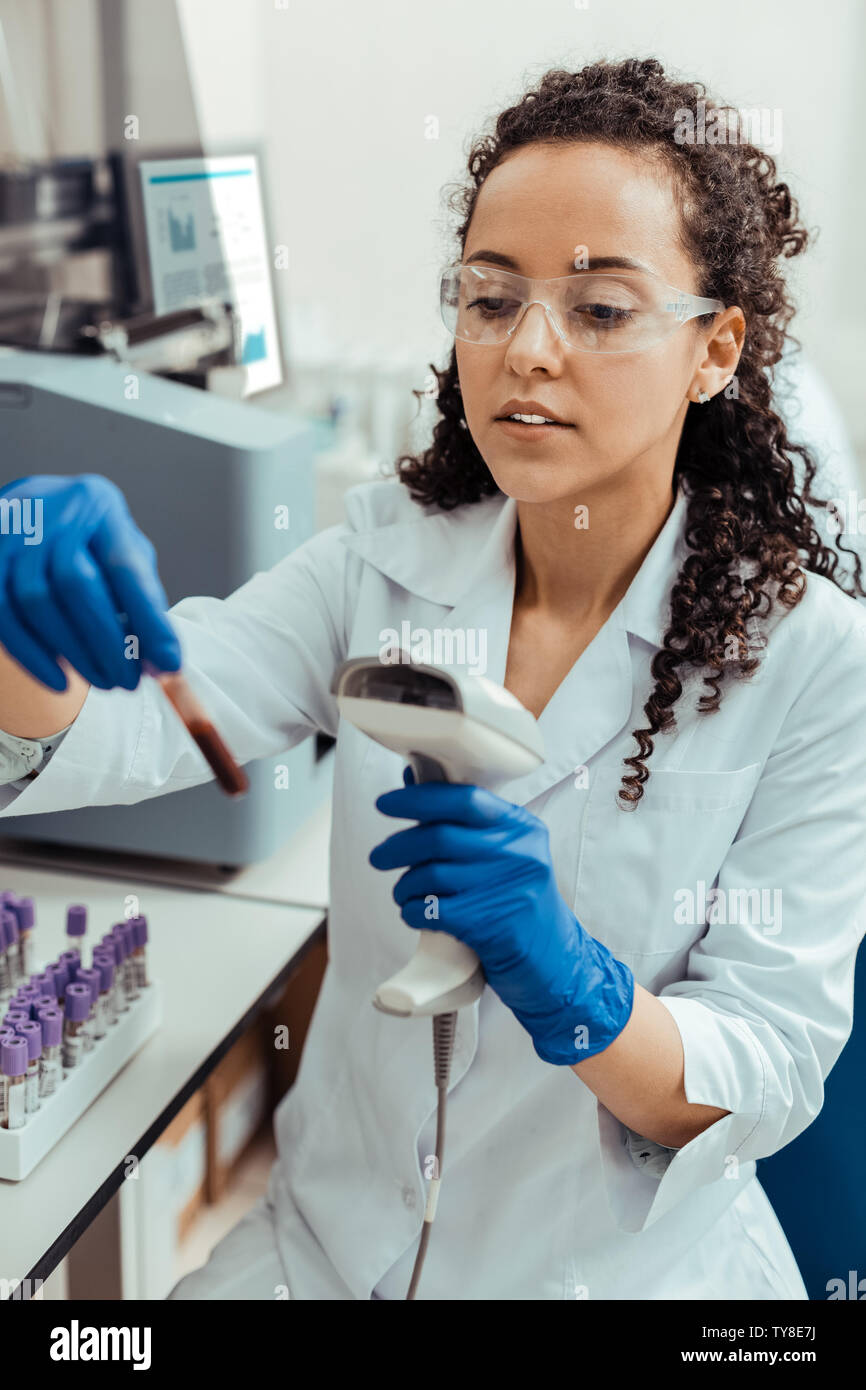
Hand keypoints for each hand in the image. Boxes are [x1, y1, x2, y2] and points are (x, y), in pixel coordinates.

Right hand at [0, 474, 180, 690]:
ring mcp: (12, 534)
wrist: (30, 514)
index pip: (125, 566)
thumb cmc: (89, 543)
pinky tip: (60, 681)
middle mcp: (52, 511)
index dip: (149, 620)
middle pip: (75, 582)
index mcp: (99, 506)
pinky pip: (3, 614)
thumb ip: (143, 601)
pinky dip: (32, 655)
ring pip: (35, 599)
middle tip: (129, 682)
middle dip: (107, 642)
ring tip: (104, 681)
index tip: (169, 664)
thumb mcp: (123, 555)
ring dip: (73, 652)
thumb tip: (160, 664)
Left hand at [369, 771, 633, 1063]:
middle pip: (439, 836)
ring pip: (430, 874)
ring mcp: (507, 889)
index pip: (464, 798)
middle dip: (397, 846)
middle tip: (378, 856)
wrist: (557, 964)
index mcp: (522, 827)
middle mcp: (519, 853)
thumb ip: (466, 823)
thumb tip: (410, 781)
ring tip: (404, 894)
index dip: (417, 798)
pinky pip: (432, 909)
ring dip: (405, 885)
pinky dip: (413, 911)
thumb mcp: (508, 855)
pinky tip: (415, 913)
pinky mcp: (492, 925)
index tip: (385, 803)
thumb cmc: (520, 904)